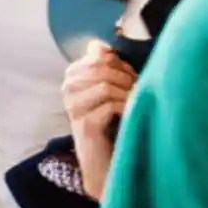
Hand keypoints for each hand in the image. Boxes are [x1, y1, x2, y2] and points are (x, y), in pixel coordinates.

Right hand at [62, 39, 137, 200]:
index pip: (100, 56)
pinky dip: (127, 107)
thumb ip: (104, 66)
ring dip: (129, 93)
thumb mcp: (108, 90)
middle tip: (139, 90)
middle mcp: (68, 88)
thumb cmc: (112, 123)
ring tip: (138, 102)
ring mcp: (73, 106)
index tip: (133, 79)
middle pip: (103, 67)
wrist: (105, 163)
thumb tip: (98, 44)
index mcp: (72, 76)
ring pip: (107, 84)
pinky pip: (110, 104)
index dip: (122, 65)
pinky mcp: (84, 123)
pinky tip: (133, 113)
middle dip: (127, 77)